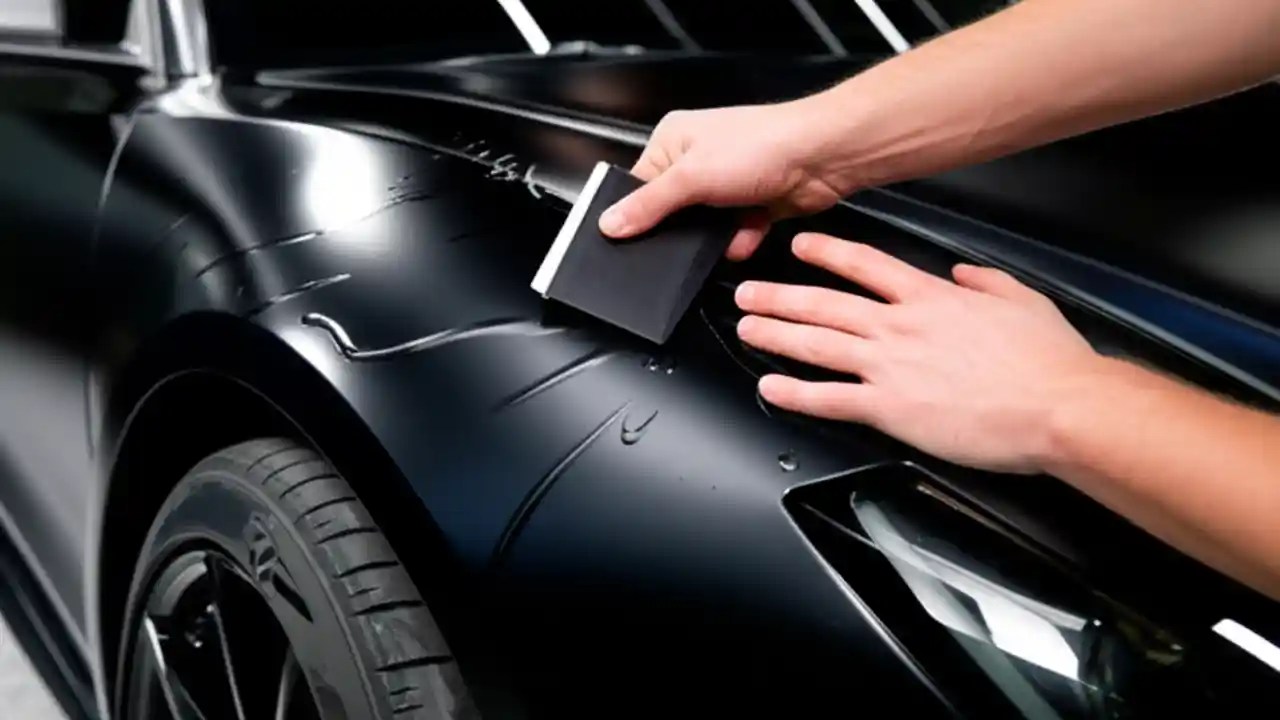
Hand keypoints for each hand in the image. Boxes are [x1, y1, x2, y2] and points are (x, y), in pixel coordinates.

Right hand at [598, 100, 853, 259]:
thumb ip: (648, 205)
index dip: (631, 213)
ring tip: (722, 233)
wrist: (823, 156)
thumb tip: (609, 224)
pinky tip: (747, 233)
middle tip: (678, 244)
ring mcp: (726, 185)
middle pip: (669, 212)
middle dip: (678, 231)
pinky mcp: (751, 207)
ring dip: (712, 239)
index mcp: (673, 141)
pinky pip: (733, 236)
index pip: (636, 185)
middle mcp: (697, 160)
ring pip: (702, 229)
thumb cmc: (761, 146)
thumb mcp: (691, 177)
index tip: (625, 240)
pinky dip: (739, 240)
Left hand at [735, 233, 1105, 473]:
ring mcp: (890, 366)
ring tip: (747, 328)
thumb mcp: (1022, 299)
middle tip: (748, 293)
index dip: (826, 253)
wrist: (1058, 406)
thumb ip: (986, 281)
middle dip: (780, 296)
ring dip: (775, 335)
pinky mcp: (889, 409)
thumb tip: (964, 273)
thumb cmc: (1048, 362)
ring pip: (816, 344)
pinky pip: (829, 398)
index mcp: (931, 298)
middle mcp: (901, 327)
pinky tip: (771, 389)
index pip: (864, 265)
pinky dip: (794, 394)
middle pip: (825, 303)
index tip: (801, 247)